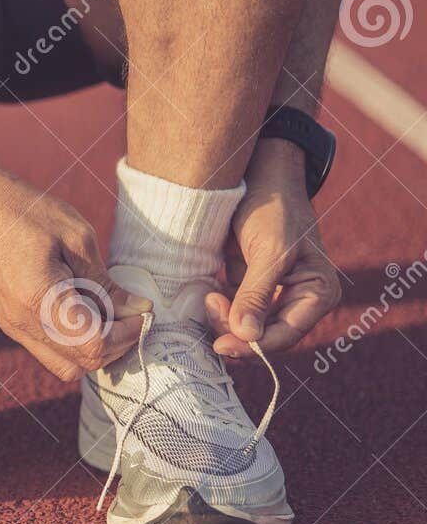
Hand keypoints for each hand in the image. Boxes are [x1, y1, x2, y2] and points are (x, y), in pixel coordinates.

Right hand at [0, 170, 150, 382]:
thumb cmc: (28, 212)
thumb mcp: (77, 238)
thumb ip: (106, 283)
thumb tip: (138, 310)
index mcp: (40, 300)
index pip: (93, 345)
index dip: (126, 335)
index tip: (141, 313)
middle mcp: (22, 322)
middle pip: (81, 364)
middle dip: (115, 346)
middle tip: (130, 314)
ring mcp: (13, 326)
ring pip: (65, 366)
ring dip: (93, 350)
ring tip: (108, 316)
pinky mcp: (10, 323)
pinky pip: (49, 351)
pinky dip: (74, 343)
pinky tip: (85, 312)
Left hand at [206, 139, 341, 355]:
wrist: (256, 177)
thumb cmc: (273, 208)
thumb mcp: (269, 251)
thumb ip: (257, 294)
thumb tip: (247, 336)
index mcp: (317, 294)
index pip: (285, 336)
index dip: (254, 346)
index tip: (222, 345)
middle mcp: (298, 299)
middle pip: (263, 336)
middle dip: (235, 330)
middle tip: (209, 307)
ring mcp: (271, 295)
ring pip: (244, 327)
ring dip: (223, 320)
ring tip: (208, 296)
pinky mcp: (247, 287)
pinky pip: (231, 310)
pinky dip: (217, 309)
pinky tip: (205, 295)